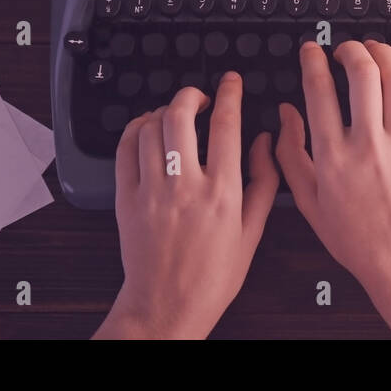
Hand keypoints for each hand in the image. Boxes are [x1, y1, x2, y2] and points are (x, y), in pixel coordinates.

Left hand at [94, 74, 279, 338]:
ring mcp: (151, 191)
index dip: (230, 94)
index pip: (226, 125)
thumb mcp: (253, 231)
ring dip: (163, 112)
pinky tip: (147, 130)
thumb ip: (264, 181)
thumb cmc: (212, 276)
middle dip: (191, 94)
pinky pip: (125, 149)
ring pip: (150, 128)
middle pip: (180, 115)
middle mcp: (185, 187)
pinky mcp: (126, 199)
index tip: (231, 83)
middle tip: (200, 96)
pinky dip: (135, 130)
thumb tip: (265, 142)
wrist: (166, 306)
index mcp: (222, 193)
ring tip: (175, 116)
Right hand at [276, 41, 390, 338]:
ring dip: (382, 52)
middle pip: (362, 75)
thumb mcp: (307, 201)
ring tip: (372, 49)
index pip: (319, 92)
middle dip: (350, 50)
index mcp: (333, 159)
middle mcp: (367, 146)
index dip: (313, 61)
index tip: (311, 51)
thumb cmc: (354, 236)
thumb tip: (285, 113)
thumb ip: (290, 153)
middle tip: (343, 49)